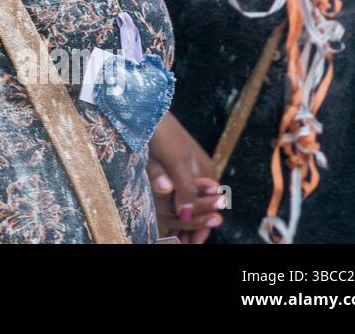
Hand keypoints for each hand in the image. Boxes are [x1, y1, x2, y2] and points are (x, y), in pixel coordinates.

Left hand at [147, 112, 224, 242]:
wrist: (146, 110)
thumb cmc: (164, 134)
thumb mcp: (177, 162)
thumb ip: (186, 189)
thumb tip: (186, 216)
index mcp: (205, 175)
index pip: (208, 210)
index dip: (200, 228)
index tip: (189, 244)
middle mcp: (197, 176)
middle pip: (198, 209)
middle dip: (190, 228)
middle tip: (179, 244)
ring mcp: (183, 172)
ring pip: (185, 204)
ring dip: (180, 221)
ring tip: (173, 237)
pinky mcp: (168, 169)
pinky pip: (174, 195)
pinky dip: (171, 208)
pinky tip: (165, 216)